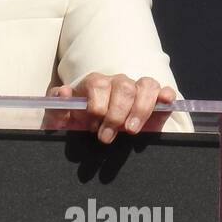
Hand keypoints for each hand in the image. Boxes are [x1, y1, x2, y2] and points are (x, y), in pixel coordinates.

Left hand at [45, 73, 175, 143]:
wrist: (96, 137)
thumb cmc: (79, 125)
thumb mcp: (62, 120)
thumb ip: (56, 107)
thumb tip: (64, 93)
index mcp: (95, 84)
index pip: (97, 83)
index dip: (97, 104)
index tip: (93, 124)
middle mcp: (117, 83)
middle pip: (123, 87)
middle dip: (116, 114)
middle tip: (106, 137)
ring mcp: (137, 90)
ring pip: (145, 85)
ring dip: (140, 109)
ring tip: (131, 131)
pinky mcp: (155, 100)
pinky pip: (163, 90)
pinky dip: (165, 95)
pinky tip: (165, 102)